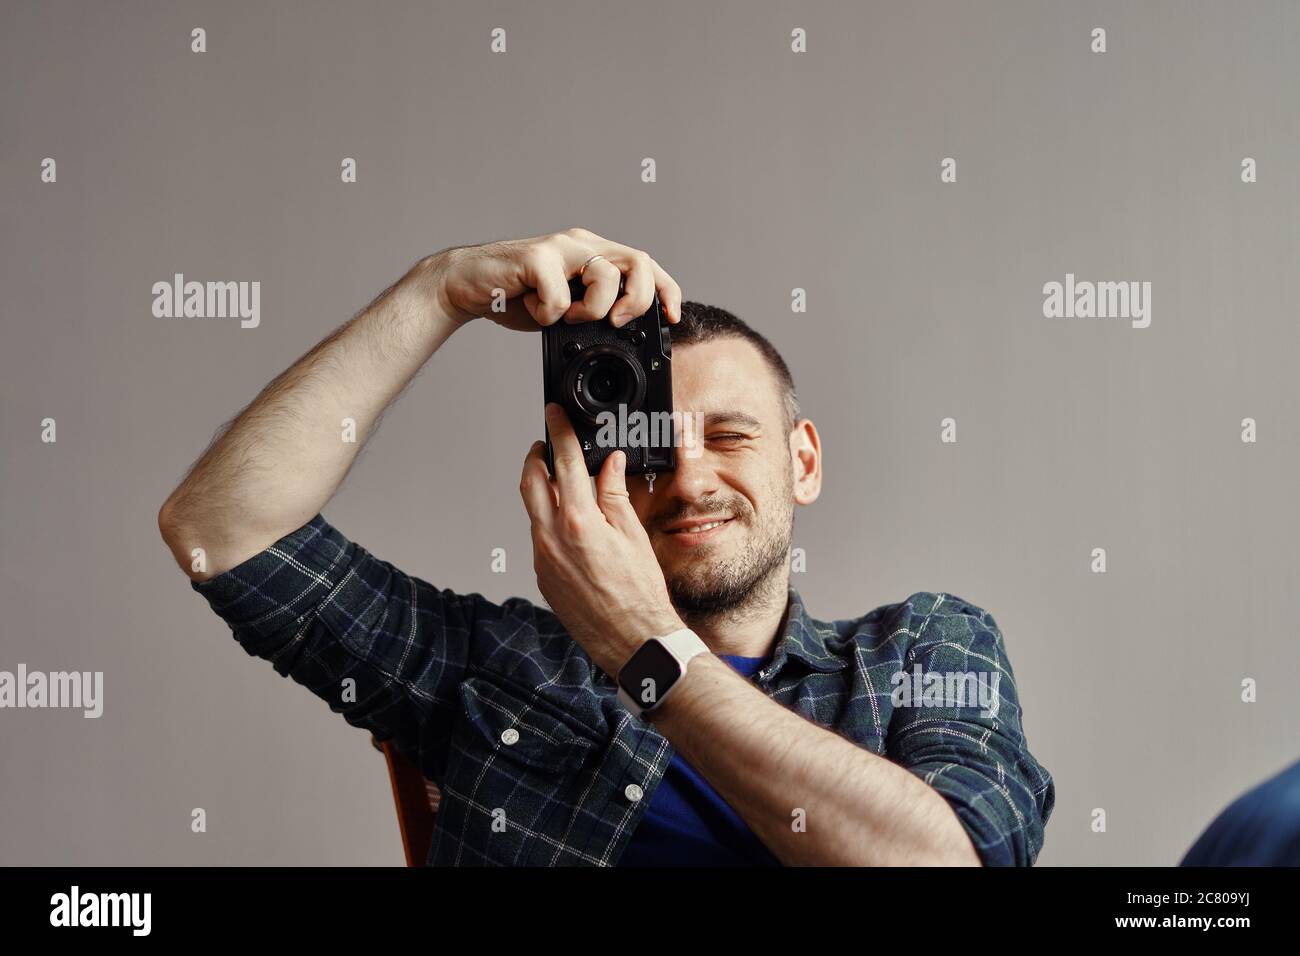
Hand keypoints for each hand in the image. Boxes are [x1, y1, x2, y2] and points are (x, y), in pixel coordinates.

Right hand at [422, 226, 682, 331]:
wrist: (467, 284)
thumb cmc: (518, 296)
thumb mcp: (566, 307)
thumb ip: (593, 310)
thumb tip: (625, 336)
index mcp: (596, 254)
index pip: (646, 265)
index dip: (666, 291)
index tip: (672, 318)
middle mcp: (583, 244)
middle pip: (639, 262)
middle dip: (637, 300)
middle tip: (615, 322)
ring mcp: (560, 249)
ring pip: (605, 276)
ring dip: (591, 310)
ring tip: (565, 317)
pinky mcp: (535, 258)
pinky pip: (559, 296)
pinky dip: (548, 315)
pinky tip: (530, 307)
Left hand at [520, 403, 684, 677]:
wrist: (631, 639)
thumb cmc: (639, 593)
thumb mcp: (633, 534)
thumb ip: (615, 494)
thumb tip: (610, 464)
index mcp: (578, 522)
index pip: (564, 462)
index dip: (559, 431)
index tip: (554, 414)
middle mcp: (551, 538)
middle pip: (530, 481)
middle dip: (536, 457)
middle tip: (547, 445)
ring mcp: (542, 558)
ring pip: (532, 510)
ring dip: (544, 492)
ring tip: (567, 486)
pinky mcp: (541, 575)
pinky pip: (539, 537)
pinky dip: (550, 522)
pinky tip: (572, 526)